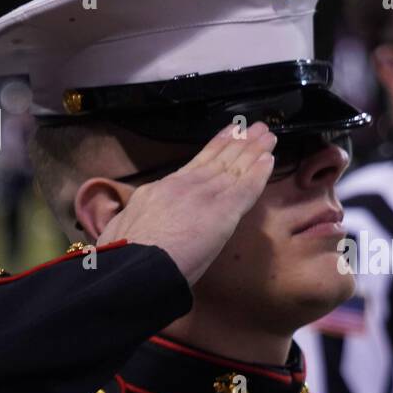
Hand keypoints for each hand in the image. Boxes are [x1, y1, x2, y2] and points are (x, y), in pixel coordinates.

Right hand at [96, 121, 275, 285]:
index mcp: (161, 190)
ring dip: (253, 152)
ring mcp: (204, 197)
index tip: (227, 134)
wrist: (133, 264)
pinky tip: (269, 160)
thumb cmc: (123, 253)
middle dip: (238, 143)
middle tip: (255, 128)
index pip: (194, 165)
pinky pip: (245, 189)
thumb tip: (139, 221)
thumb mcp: (124, 224)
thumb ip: (140, 217)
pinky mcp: (222, 212)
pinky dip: (258, 174)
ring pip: (234, 169)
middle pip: (218, 161)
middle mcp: (184, 186)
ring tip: (267, 136)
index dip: (214, 148)